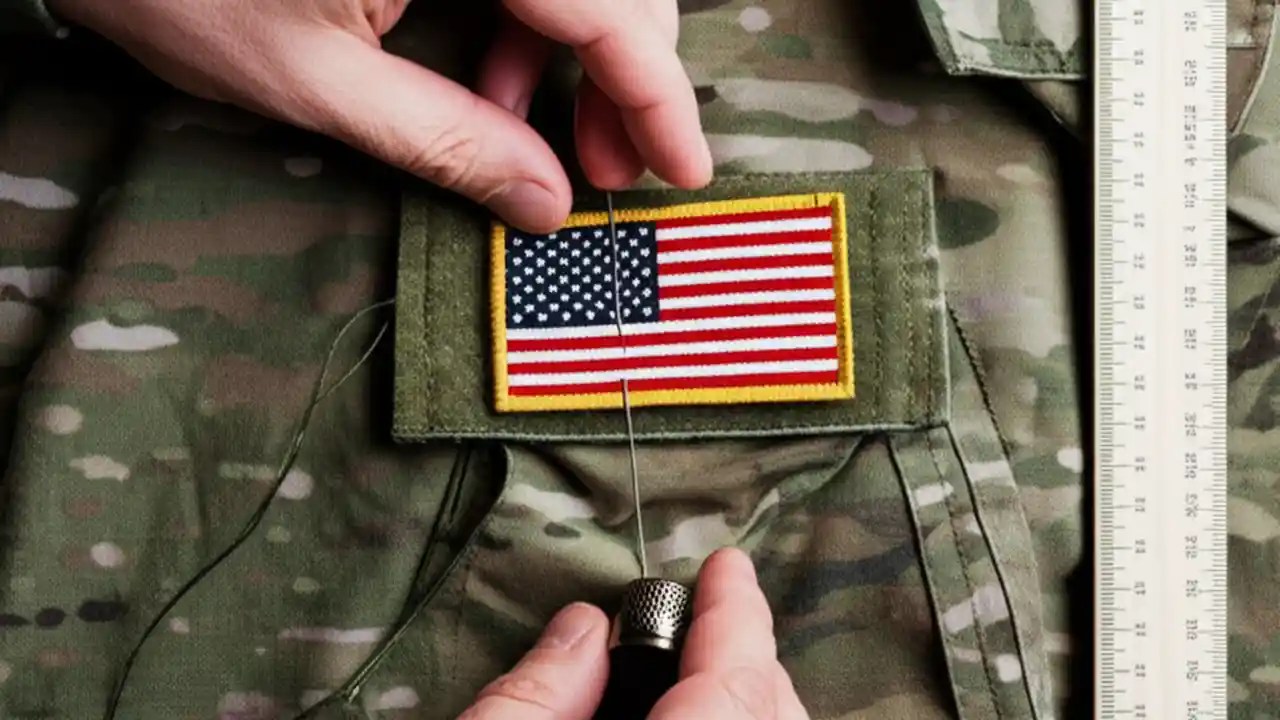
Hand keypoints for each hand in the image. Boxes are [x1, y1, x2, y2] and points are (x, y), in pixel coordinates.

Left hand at [48, 0, 712, 232]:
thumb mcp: (316, 85)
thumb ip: (446, 143)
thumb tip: (545, 203)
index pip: (606, 8)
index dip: (656, 95)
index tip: (684, 170)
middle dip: (620, 83)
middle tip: (598, 173)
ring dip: (573, 63)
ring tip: (531, 141)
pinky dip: (523, 33)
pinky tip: (490, 88)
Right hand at [456, 548, 809, 718]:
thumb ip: (537, 695)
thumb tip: (583, 628)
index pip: (739, 683)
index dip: (737, 615)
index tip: (728, 567)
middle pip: (772, 714)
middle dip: (748, 658)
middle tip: (709, 615)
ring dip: (746, 702)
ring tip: (700, 670)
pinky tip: (696, 719)